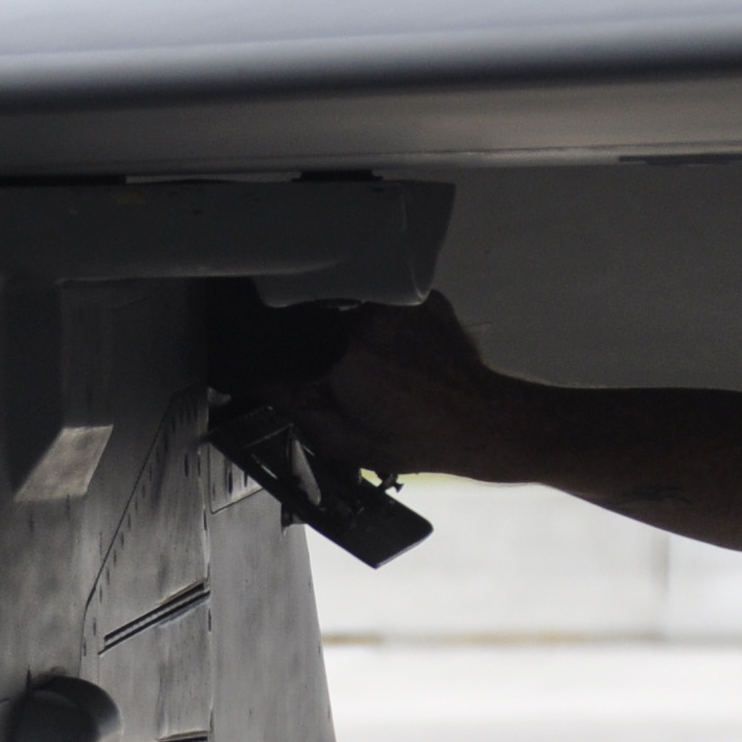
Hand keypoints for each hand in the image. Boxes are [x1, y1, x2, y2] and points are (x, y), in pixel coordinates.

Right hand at [279, 294, 531, 483]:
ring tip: (376, 367)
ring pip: (352, 308)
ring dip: (352, 332)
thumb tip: (260, 385)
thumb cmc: (415, 441)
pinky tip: (400, 352)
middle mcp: (367, 319)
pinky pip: (385, 303)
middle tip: (342, 379)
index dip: (282, 362)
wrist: (481, 422)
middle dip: (321, 346)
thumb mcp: (346, 443)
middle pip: (321, 321)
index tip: (279, 377)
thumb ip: (297, 411)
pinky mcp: (421, 298)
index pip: (290, 346)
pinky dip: (384, 324)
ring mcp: (397, 304)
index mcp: (343, 355)